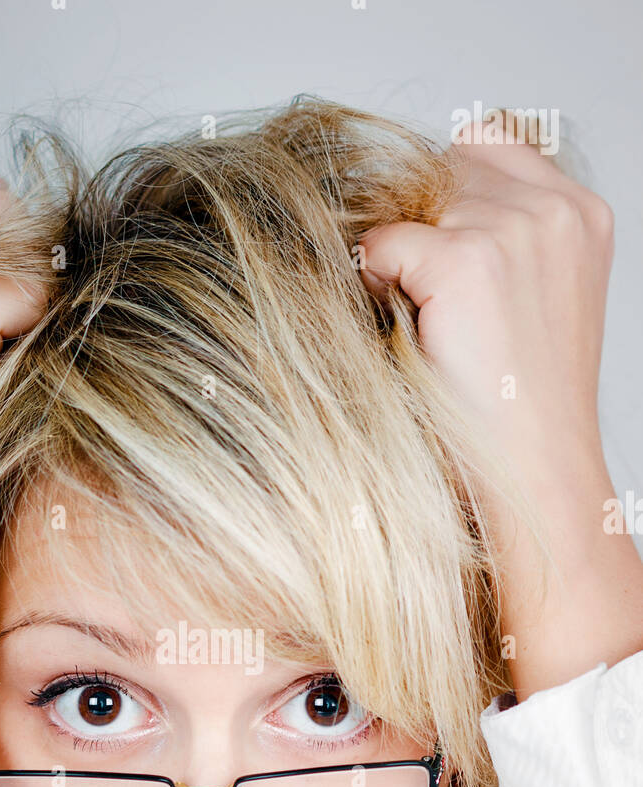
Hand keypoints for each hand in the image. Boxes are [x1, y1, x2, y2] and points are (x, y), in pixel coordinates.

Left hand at [356, 122, 642, 699]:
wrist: (530, 470)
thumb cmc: (517, 406)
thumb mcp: (527, 304)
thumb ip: (493, 240)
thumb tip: (406, 209)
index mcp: (581, 215)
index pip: (484, 145)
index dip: (440, 197)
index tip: (428, 254)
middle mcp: (555, 211)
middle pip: (439, 170)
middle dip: (412, 225)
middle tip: (414, 299)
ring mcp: (514, 231)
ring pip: (407, 206)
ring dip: (394, 259)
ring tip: (418, 323)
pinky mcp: (467, 261)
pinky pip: (382, 245)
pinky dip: (376, 286)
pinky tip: (407, 331)